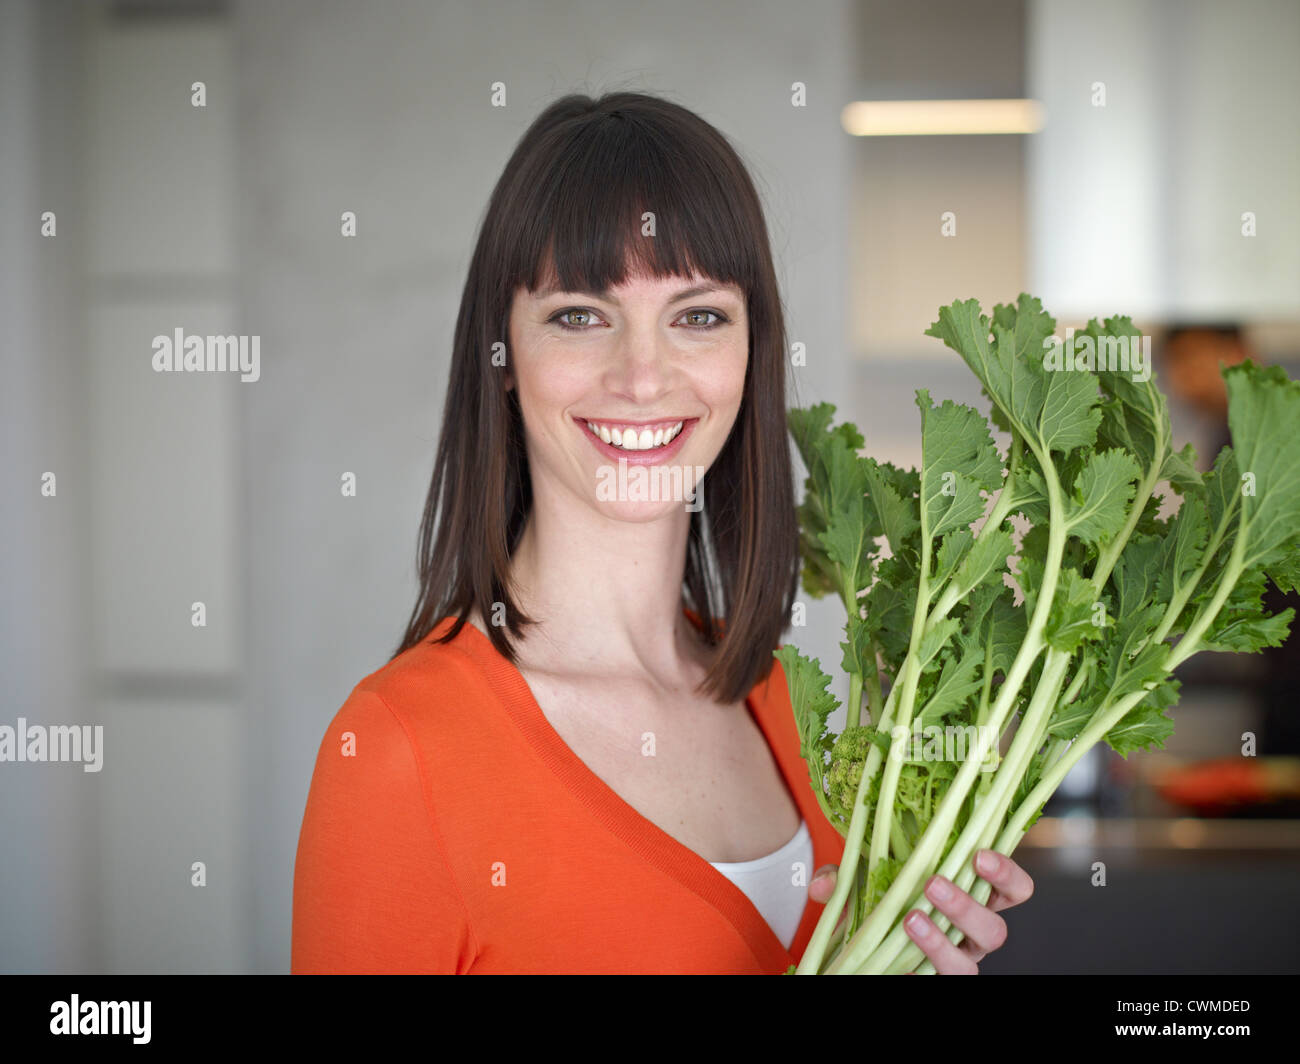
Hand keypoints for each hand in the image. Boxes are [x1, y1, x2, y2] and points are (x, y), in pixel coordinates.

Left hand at [808, 849, 1033, 973]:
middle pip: (996, 930)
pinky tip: (902, 966)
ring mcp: (954, 965)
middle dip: (966, 906)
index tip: (979, 855)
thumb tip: (822, 884)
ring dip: (941, 943)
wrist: (860, 946)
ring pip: (970, 966)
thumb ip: (845, 878)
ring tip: (911, 920)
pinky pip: (940, 983)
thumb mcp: (865, 881)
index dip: (1007, 873)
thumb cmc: (879, 901)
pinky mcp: (934, 981)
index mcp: (972, 898)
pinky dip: (922, 969)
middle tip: (933, 884)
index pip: (1014, 890)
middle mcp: (971, 937)